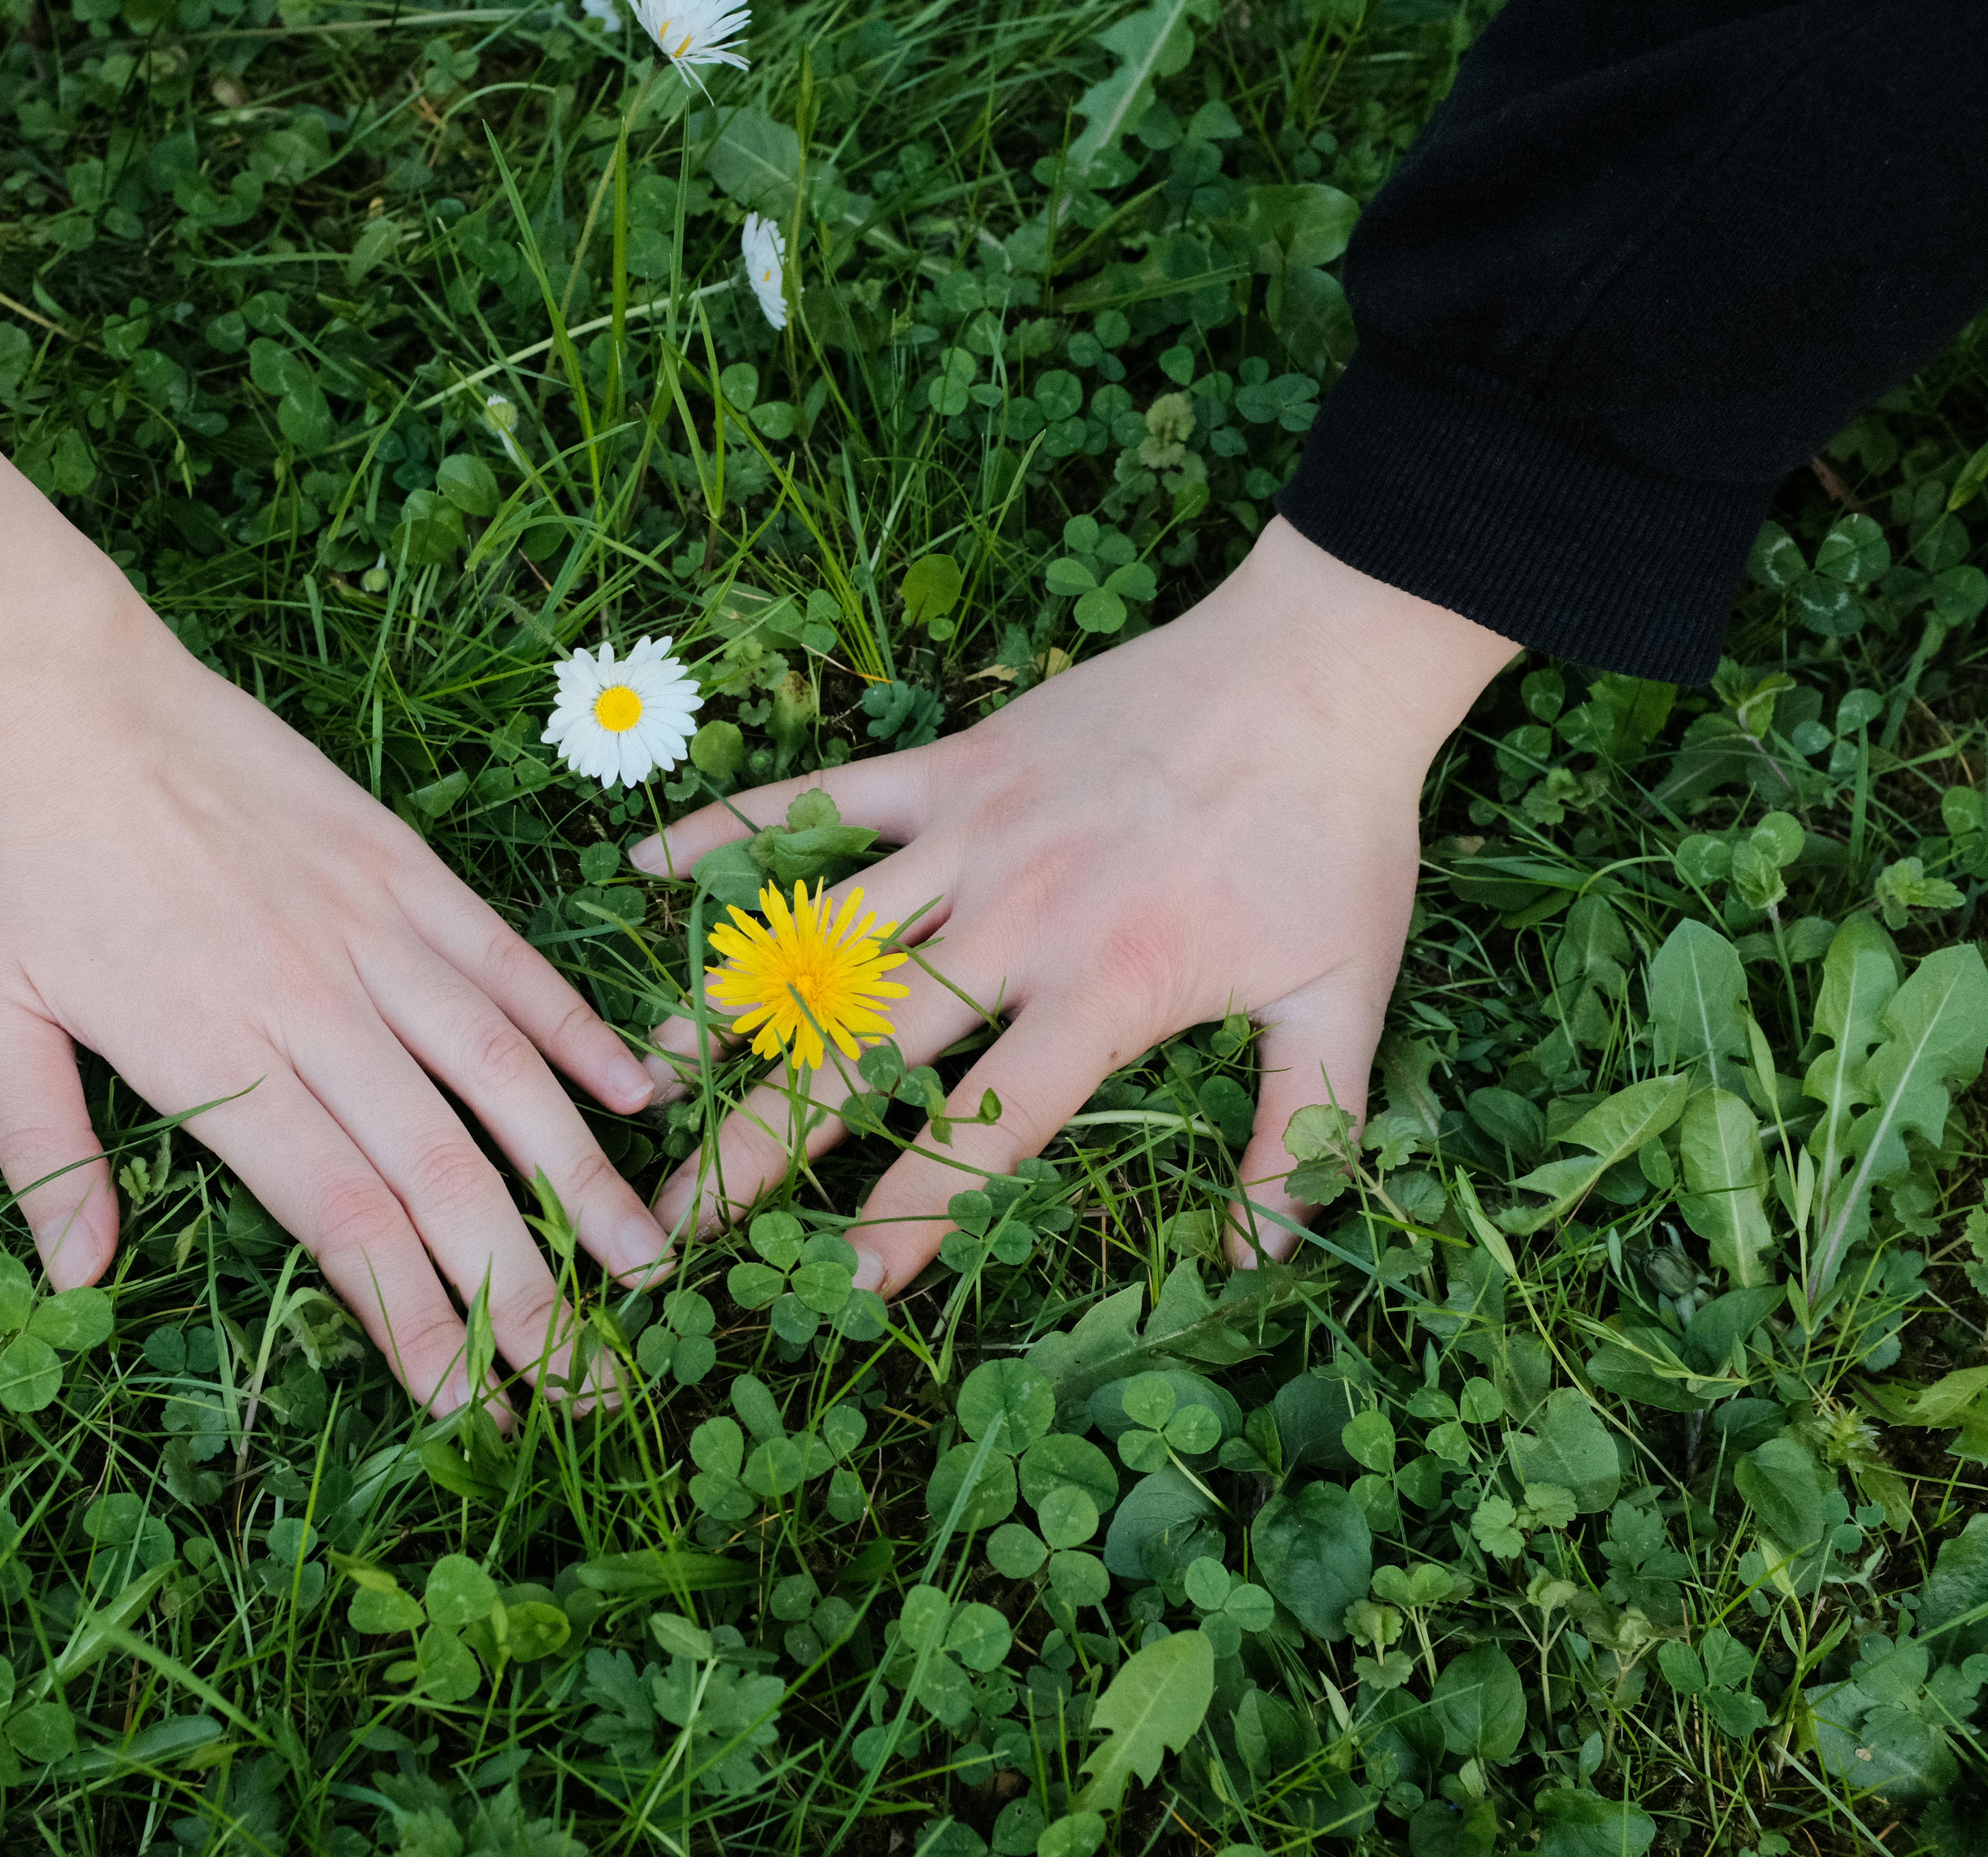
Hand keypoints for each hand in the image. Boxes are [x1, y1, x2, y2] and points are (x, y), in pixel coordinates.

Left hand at [0, 619, 671, 1413]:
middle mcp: (314, 1003)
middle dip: (522, 1288)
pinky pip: (508, 960)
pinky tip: (636, 1091)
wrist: (60, 695)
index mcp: (219, 1056)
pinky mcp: (404, 866)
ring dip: (581, 1175)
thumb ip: (43, 1154)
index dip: (417, 1322)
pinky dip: (575, 1028)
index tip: (470, 1405)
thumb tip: (78, 1279)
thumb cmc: (23, 868)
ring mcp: (372, 929)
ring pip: (502, 1072)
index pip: (345, 1219)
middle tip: (587, 1379)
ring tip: (645, 1261)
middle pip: (442, 1170)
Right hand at [631, 516, 1515, 1288]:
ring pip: (819, 936)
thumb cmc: (1336, 837)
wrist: (1321, 665)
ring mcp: (971, 834)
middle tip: (681, 1221)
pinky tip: (642, 864)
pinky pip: (821, 796)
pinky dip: (730, 824)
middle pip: (861, 1052)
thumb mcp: (1345, 999)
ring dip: (725, 1008)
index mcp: (1105, 991)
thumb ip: (1303, 1135)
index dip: (910, 1217)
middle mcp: (1015, 922)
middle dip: (762, 1145)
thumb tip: (1261, 1259)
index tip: (841, 1286)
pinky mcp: (953, 765)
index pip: (984, 1129)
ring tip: (645, 1082)